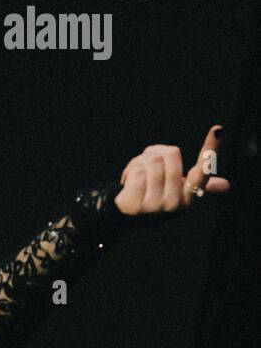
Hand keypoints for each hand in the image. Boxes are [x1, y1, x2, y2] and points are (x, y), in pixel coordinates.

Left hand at [114, 125, 229, 215]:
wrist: (122, 217)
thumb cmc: (150, 198)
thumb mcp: (175, 191)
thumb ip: (197, 184)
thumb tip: (226, 186)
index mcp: (189, 198)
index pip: (203, 171)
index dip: (211, 150)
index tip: (218, 130)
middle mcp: (176, 204)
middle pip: (171, 153)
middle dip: (154, 151)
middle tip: (145, 162)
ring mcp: (156, 206)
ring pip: (152, 161)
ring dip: (139, 161)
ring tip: (134, 174)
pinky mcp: (137, 206)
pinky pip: (137, 172)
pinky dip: (129, 172)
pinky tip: (126, 183)